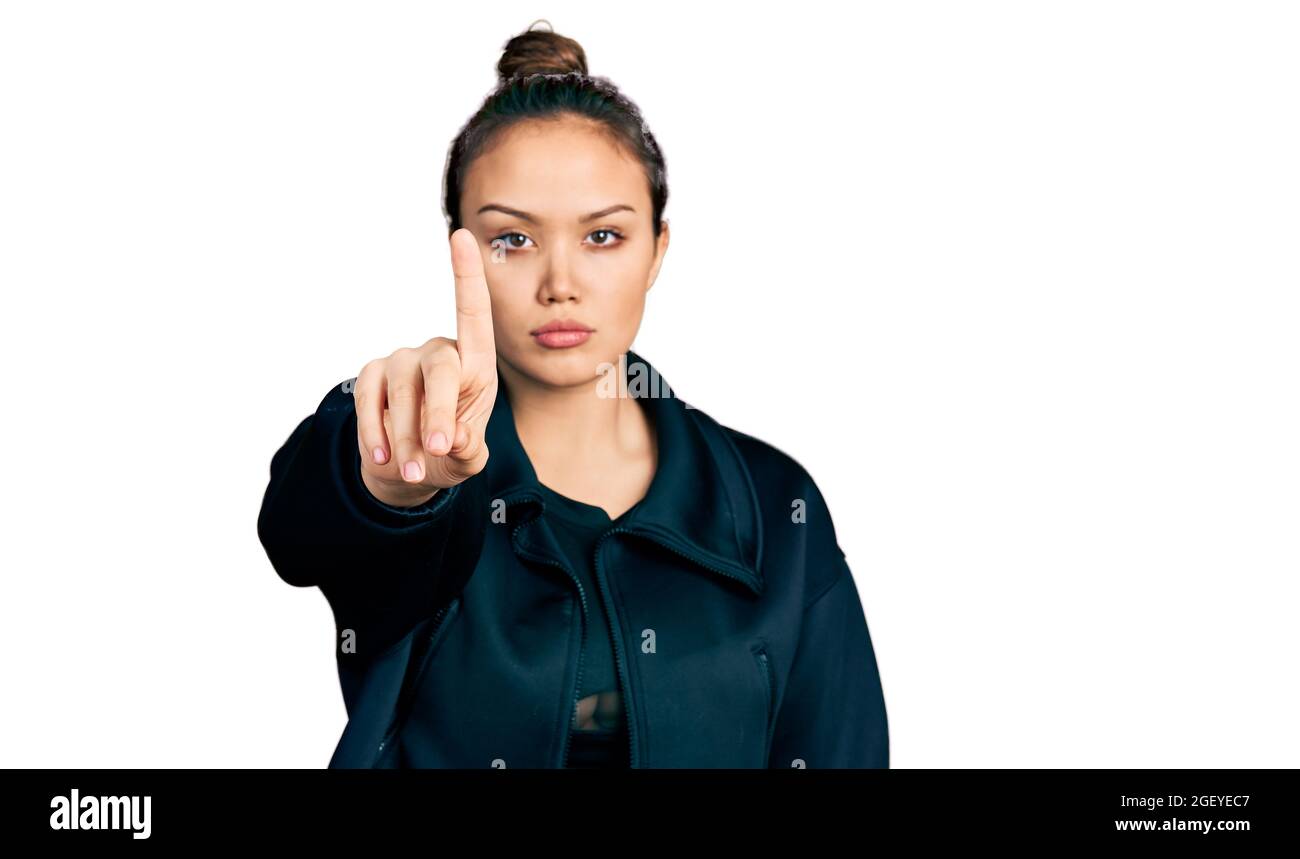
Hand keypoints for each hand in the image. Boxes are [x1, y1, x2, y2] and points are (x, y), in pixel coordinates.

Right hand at [353, 228, 497, 506]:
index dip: (468, 275)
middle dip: (439, 411)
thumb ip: (468, 449)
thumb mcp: (468, 457)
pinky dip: (375, 431)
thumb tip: (453, 438)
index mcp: (476, 364)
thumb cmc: (450, 452)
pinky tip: (384, 458)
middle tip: (440, 450)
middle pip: (440, 368)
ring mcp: (402, 362)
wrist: (410, 470)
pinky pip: (369, 399)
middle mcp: (439, 353)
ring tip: (413, 473)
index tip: (460, 236)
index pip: (474, 313)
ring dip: (407, 435)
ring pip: (401, 390)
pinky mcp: (371, 377)